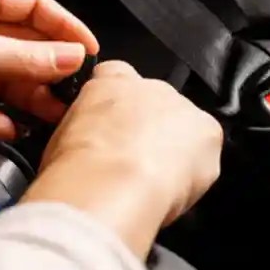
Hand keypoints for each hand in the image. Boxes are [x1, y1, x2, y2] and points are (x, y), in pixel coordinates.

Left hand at [0, 0, 98, 163]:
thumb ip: (26, 58)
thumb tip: (70, 56)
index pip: (28, 4)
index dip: (61, 25)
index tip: (87, 50)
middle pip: (18, 46)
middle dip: (46, 68)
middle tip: (73, 92)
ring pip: (0, 83)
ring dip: (25, 99)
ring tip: (50, 116)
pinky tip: (8, 131)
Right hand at [23, 60, 222, 255]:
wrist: (109, 184)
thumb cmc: (77, 166)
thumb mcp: (61, 139)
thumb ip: (81, 130)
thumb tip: (87, 146)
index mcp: (110, 80)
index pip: (116, 77)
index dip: (116, 109)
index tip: (112, 133)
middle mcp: (150, 85)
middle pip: (156, 105)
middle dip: (150, 132)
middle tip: (133, 166)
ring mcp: (183, 107)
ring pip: (184, 128)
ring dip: (174, 151)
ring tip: (151, 183)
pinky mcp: (208, 134)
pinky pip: (205, 153)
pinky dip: (194, 172)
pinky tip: (172, 191)